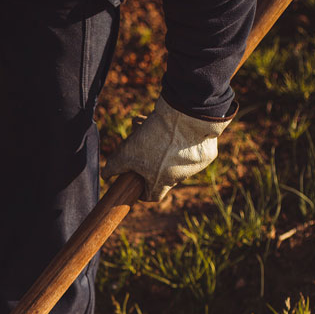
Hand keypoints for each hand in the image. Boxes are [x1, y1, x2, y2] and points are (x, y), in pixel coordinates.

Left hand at [102, 96, 232, 201]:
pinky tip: (173, 124)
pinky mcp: (207, 151)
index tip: (138, 183)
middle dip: (149, 159)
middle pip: (162, 173)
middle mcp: (181, 177)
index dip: (143, 192)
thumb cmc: (155, 138)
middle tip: (142, 143)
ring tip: (149, 124)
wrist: (189, 116)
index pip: (152, 196)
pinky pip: (191, 146)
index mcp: (162, 182)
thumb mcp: (127, 152)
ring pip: (176, 157)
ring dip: (161, 143)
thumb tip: (106, 175)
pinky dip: (181, 137)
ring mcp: (196, 165)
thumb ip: (115, 166)